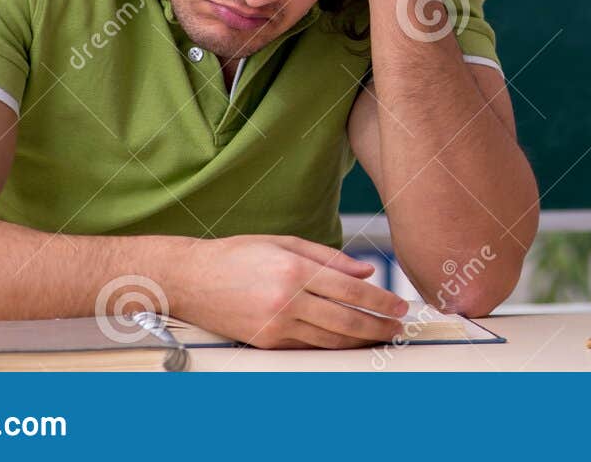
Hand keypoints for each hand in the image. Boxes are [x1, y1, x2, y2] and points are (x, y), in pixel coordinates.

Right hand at [170, 234, 409, 348]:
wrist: (190, 280)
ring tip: (381, 336)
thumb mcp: (284, 243)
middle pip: (346, 321)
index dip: (380, 301)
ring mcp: (276, 326)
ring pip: (330, 340)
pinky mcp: (267, 343)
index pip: (350, 290)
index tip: (399, 306)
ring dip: (361, 341)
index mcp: (294, 271)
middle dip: (378, 326)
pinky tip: (348, 342)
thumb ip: (329, 258)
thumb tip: (366, 271)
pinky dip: (332, 346)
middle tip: (398, 327)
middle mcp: (287, 302)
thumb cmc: (238, 255)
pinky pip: (308, 348)